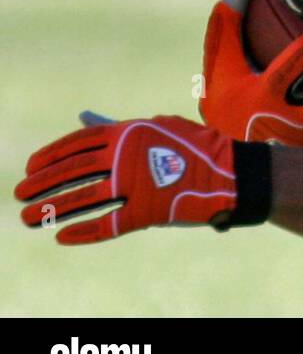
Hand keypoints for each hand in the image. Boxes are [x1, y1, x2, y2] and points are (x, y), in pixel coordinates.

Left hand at [14, 115, 269, 244]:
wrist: (231, 172)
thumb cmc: (191, 146)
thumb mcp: (154, 128)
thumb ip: (116, 126)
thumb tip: (81, 117)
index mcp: (129, 131)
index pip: (78, 143)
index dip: (50, 156)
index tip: (30, 168)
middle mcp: (128, 155)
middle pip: (74, 171)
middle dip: (42, 184)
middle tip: (20, 194)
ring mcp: (137, 183)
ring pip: (83, 200)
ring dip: (52, 210)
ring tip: (30, 219)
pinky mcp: (147, 211)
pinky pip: (107, 225)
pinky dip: (83, 232)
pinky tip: (64, 236)